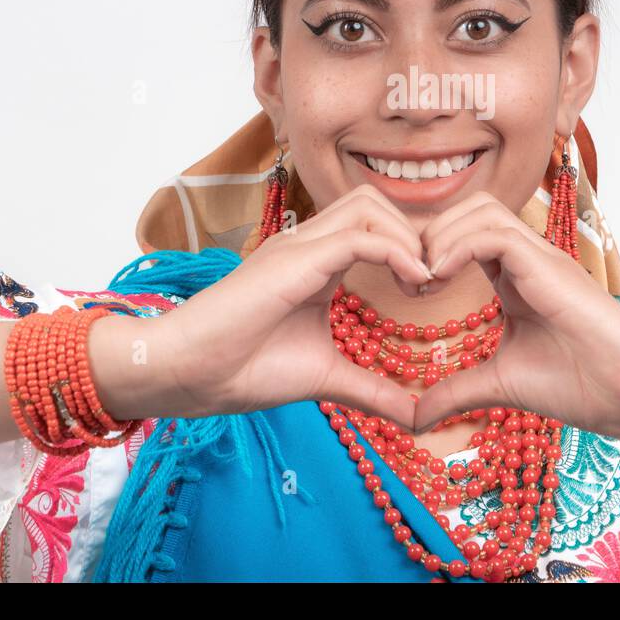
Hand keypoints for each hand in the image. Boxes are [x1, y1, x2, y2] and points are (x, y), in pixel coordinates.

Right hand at [164, 184, 431, 430]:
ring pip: (368, 206)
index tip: (432, 289)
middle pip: (373, 202)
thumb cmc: (243, 370)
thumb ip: (371, 390)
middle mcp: (307, 243)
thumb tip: (415, 417)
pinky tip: (414, 283)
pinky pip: (359, 236)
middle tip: (431, 281)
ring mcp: (298, 245)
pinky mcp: (295, 259)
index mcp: (314, 262)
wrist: (187, 372)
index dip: (409, 246)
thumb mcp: (326, 378)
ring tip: (421, 282)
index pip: (372, 224)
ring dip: (406, 237)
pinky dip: (396, 252)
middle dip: (413, 232)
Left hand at [413, 191, 619, 440]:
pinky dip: (458, 246)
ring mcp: (542, 257)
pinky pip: (494, 232)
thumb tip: (416, 419)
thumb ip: (459, 392)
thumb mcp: (503, 385)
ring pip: (481, 209)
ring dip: (440, 236)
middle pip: (470, 208)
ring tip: (425, 280)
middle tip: (411, 280)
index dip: (430, 250)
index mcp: (518, 277)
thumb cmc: (586, 385)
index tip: (411, 289)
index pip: (466, 232)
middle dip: (429, 233)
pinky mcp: (550, 266)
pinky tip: (440, 278)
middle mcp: (530, 258)